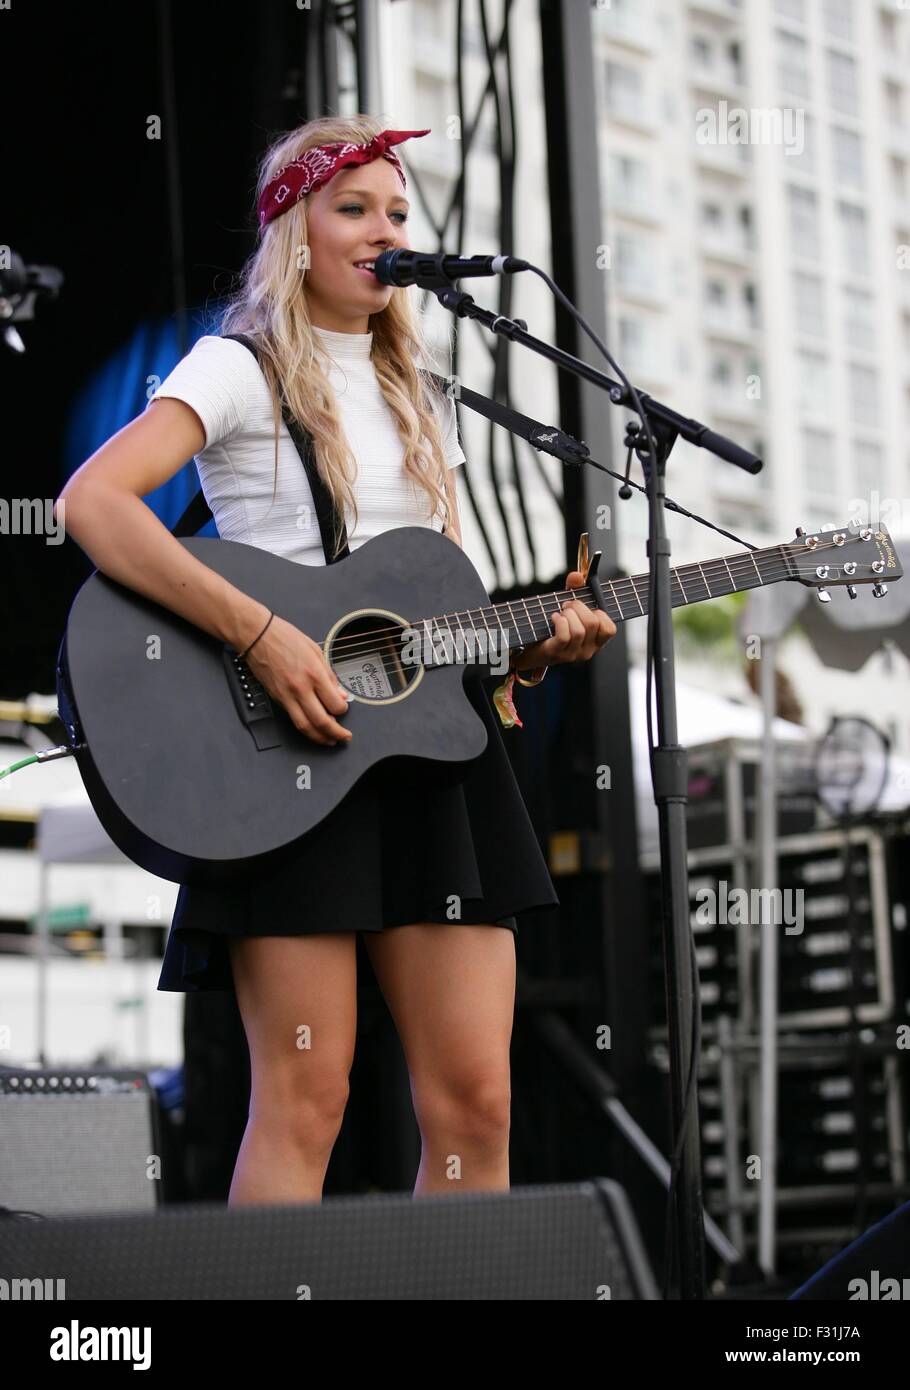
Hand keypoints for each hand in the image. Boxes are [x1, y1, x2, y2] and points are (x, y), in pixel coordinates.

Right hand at [244, 614, 352, 746]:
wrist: (257, 635)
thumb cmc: (284, 637)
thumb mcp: (316, 651)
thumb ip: (330, 675)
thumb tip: (340, 694)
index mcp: (314, 673)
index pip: (335, 704)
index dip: (343, 710)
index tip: (344, 708)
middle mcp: (300, 687)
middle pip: (321, 721)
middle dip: (336, 733)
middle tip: (344, 736)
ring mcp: (286, 695)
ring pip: (305, 726)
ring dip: (320, 737)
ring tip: (329, 739)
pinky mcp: (277, 698)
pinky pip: (293, 719)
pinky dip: (305, 728)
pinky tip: (312, 729)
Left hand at [515, 570, 615, 669]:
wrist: (533, 648)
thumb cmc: (555, 627)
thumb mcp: (569, 608)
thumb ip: (575, 590)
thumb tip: (576, 576)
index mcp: (596, 641)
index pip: (610, 630)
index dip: (599, 613)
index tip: (587, 607)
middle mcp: (588, 650)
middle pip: (593, 624)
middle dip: (579, 607)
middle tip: (567, 604)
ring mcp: (573, 654)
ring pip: (579, 631)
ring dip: (568, 614)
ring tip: (560, 612)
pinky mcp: (557, 654)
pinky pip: (564, 636)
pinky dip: (559, 622)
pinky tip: (554, 617)